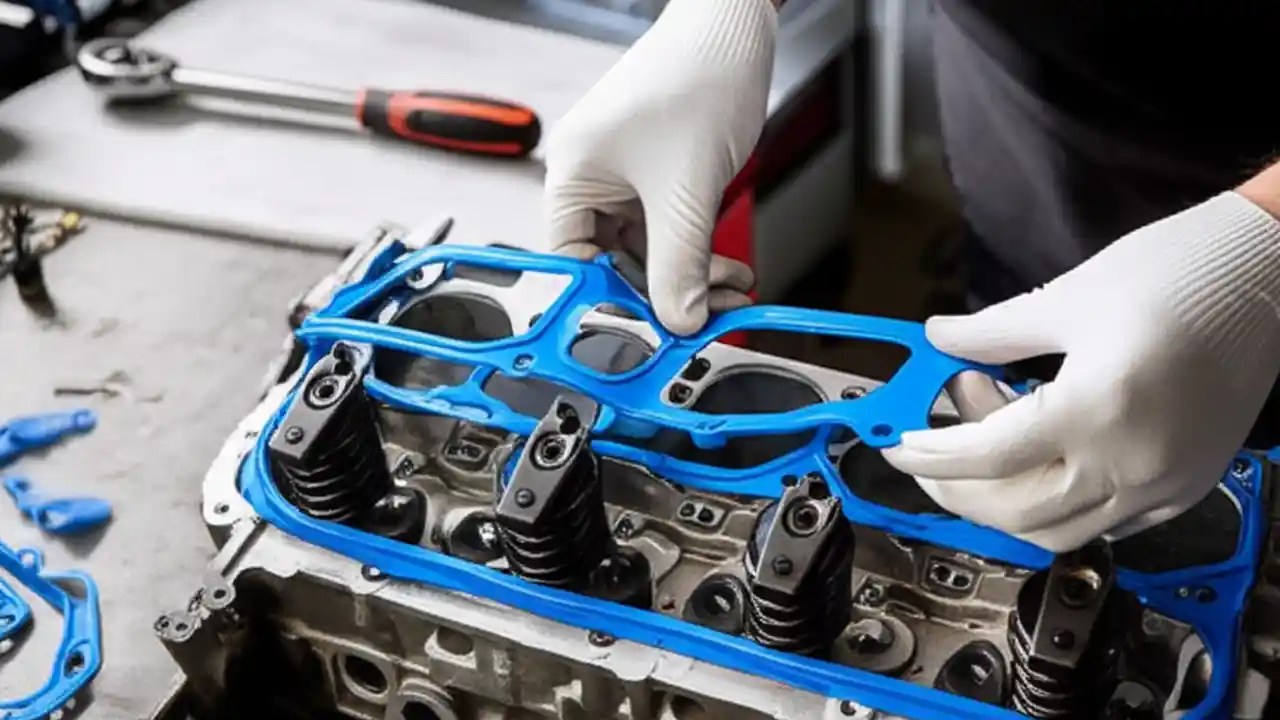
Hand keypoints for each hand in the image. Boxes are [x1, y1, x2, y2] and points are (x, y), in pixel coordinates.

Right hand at [543, 0, 775, 334]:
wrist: (735, 25)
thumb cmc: (699, 76)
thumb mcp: (688, 189)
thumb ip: (681, 263)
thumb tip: (677, 320)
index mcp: (572, 176)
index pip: (573, 265)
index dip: (612, 303)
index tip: (651, 330)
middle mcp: (589, 178)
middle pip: (612, 263)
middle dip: (664, 289)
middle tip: (703, 314)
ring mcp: (621, 175)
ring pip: (646, 250)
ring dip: (687, 272)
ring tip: (726, 289)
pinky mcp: (652, 172)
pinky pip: (665, 227)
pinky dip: (695, 249)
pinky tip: (724, 266)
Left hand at [884, 192, 1279, 551]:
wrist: (1269, 274)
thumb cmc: (1181, 273)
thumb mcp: (1066, 297)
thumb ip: (990, 331)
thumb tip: (937, 338)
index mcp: (1096, 410)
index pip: (985, 457)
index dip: (930, 455)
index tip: (898, 446)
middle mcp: (1131, 462)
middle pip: (1012, 511)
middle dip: (955, 486)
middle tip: (929, 448)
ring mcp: (1163, 484)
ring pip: (1056, 532)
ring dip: (1002, 501)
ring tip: (987, 437)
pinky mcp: (1185, 488)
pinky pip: (1104, 525)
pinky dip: (1055, 505)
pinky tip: (1039, 457)